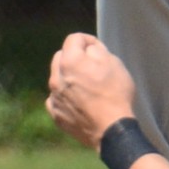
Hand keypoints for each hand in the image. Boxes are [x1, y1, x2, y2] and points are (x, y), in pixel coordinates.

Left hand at [45, 32, 137, 147]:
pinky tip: (79, 102)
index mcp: (69, 61)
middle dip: (74, 57)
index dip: (88, 40)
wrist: (110, 129)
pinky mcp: (55, 114)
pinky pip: (56, 99)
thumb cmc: (115, 93)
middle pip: (61, 57)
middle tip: (91, 66)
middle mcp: (56, 77)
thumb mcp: (114, 63)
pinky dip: (65, 97)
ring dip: (68, 77)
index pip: (74, 39)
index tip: (98, 48)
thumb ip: (96, 49)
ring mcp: (54, 97)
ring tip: (86, 87)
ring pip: (57, 79)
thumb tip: (88, 48)